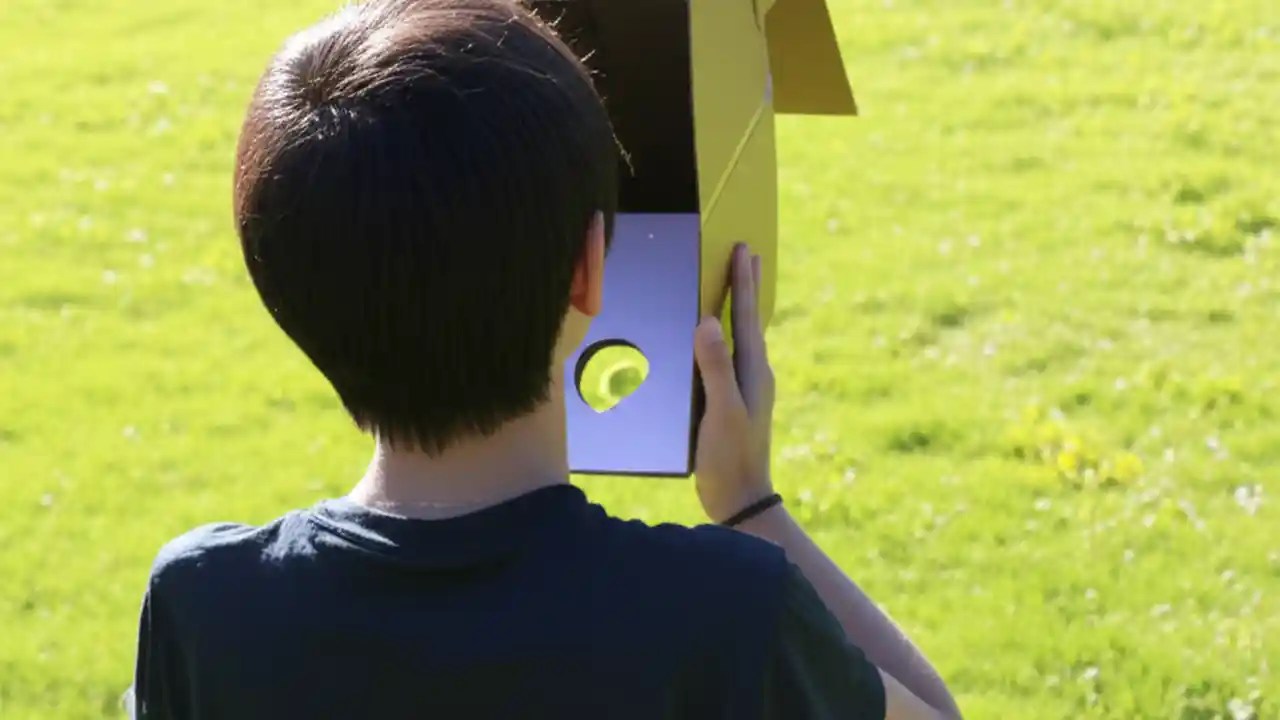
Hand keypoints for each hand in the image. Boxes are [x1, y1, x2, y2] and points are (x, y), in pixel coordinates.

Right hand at [693, 243, 775, 522]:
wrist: (741, 499)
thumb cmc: (731, 457)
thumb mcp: (722, 411)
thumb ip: (715, 368)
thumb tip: (707, 323)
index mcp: (752, 372)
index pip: (745, 317)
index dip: (742, 282)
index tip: (743, 249)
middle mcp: (753, 376)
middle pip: (748, 321)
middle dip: (747, 287)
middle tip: (748, 255)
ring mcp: (745, 390)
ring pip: (741, 338)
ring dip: (737, 309)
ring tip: (736, 287)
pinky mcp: (733, 403)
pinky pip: (729, 358)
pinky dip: (725, 338)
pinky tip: (715, 343)